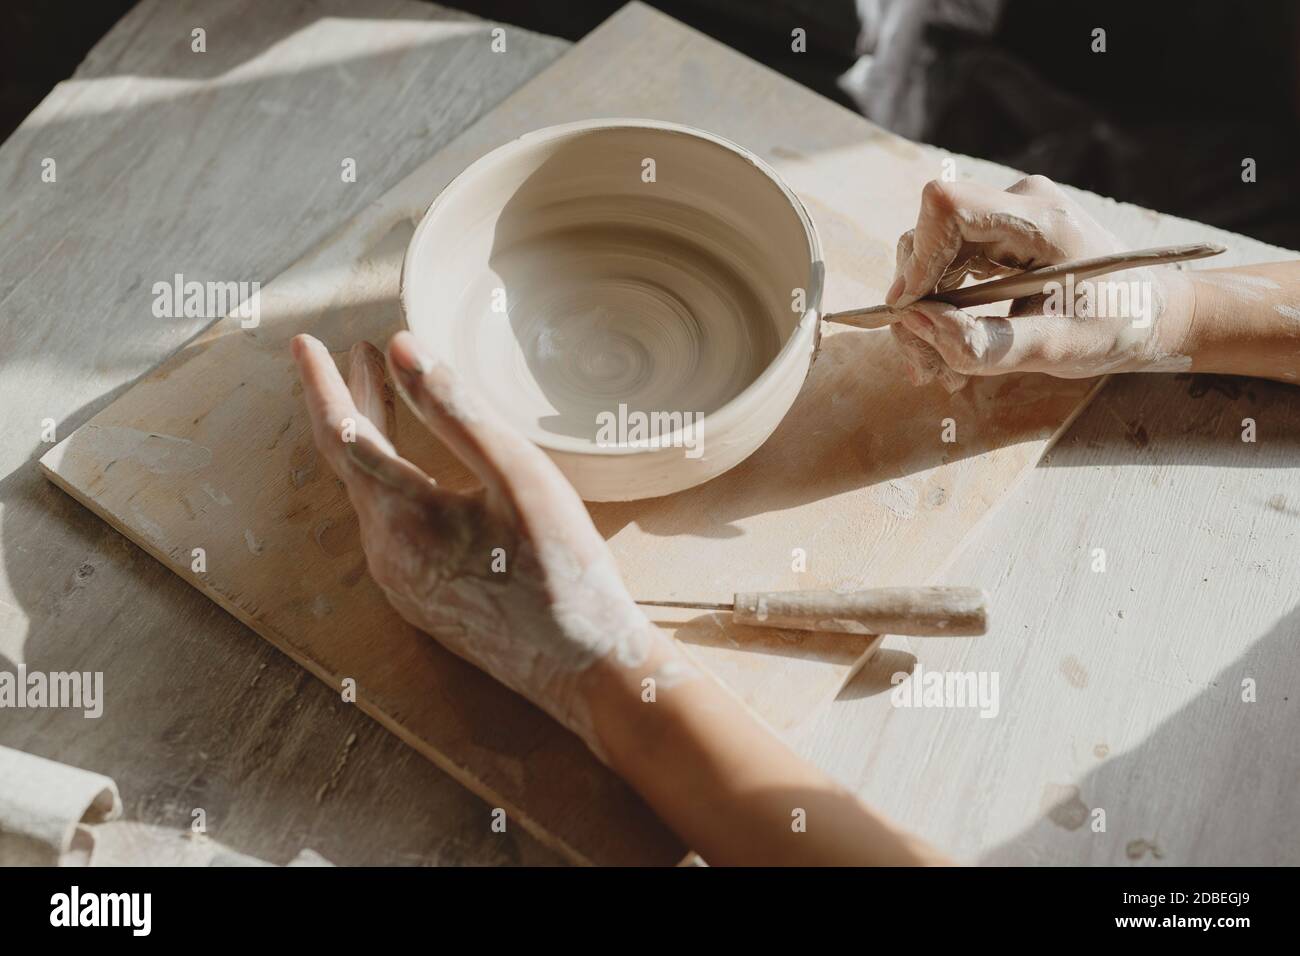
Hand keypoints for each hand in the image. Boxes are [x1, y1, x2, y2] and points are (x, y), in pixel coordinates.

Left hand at [291, 331, 682, 753]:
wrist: (586, 670)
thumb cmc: (563, 571)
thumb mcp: (518, 476)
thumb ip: (456, 410)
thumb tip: (403, 349)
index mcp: (401, 520)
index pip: (343, 434)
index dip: (324, 383)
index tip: (306, 342)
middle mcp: (386, 555)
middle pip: (353, 465)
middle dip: (355, 403)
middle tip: (355, 355)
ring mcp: (402, 584)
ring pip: (374, 497)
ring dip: (376, 443)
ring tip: (388, 400)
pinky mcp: (423, 601)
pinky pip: (394, 528)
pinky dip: (394, 484)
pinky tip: (419, 471)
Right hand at [887, 175, 1193, 388]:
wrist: (1152, 312)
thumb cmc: (1117, 327)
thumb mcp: (1056, 350)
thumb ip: (984, 343)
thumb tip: (916, 322)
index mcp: (1043, 220)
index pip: (950, 206)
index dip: (919, 256)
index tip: (909, 311)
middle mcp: (1020, 202)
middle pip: (931, 230)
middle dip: (916, 298)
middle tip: (922, 363)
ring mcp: (1008, 215)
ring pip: (930, 249)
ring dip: (922, 308)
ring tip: (937, 365)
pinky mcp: (1000, 233)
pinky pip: (947, 260)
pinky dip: (938, 303)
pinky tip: (948, 343)